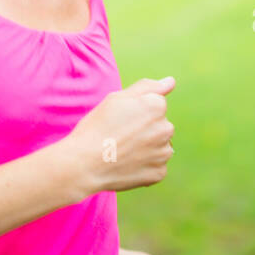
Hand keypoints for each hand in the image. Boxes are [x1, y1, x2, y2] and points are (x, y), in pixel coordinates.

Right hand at [64, 77, 176, 194]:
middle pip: (160, 126)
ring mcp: (163, 152)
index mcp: (157, 106)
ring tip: (123, 151)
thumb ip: (147, 87)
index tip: (120, 120)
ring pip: (160, 146)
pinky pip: (156, 166)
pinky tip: (127, 165)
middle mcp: (166, 128)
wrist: (84, 165)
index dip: (136, 112)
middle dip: (145, 129)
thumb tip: (171, 82)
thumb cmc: (97, 127)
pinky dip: (145, 166)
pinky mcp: (159, 173)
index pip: (156, 105)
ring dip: (147, 148)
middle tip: (120, 136)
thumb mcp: (116, 99)